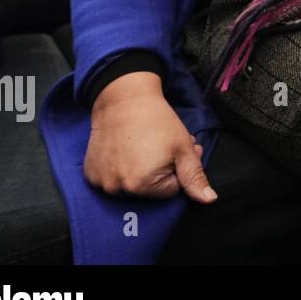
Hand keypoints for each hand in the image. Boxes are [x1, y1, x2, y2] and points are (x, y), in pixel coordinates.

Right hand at [85, 72, 217, 202]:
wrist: (124, 99)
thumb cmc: (157, 121)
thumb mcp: (183, 148)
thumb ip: (195, 177)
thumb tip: (210, 201)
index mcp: (142, 186)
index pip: (172, 190)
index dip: (179, 168)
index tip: (177, 150)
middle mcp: (117, 189)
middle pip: (151, 189)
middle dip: (162, 169)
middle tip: (162, 146)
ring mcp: (101, 182)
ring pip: (132, 184)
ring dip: (142, 169)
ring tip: (145, 145)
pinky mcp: (90, 173)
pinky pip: (113, 178)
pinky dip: (121, 167)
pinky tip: (125, 149)